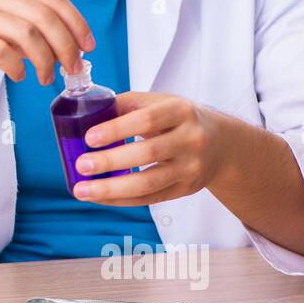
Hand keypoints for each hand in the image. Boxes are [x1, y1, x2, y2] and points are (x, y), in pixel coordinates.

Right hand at [0, 0, 93, 88]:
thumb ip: (29, 31)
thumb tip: (69, 46)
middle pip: (44, 16)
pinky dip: (17, 67)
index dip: (76, 22)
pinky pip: (1, 51)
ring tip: (45, 78)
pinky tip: (18, 75)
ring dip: (44, 60)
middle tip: (71, 69)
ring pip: (27, 33)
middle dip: (65, 46)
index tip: (88, 46)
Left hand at [70, 92, 226, 204]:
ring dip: (111, 189)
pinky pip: (150, 199)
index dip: (117, 128)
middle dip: (110, 161)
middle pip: (148, 153)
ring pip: (149, 183)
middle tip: (81, 165)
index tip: (89, 137)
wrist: (222, 143)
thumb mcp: (161, 102)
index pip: (147, 119)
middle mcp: (191, 140)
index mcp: (181, 111)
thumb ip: (127, 104)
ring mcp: (191, 168)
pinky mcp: (186, 189)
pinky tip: (100, 197)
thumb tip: (87, 113)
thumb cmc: (180, 119)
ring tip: (82, 190)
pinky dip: (121, 200)